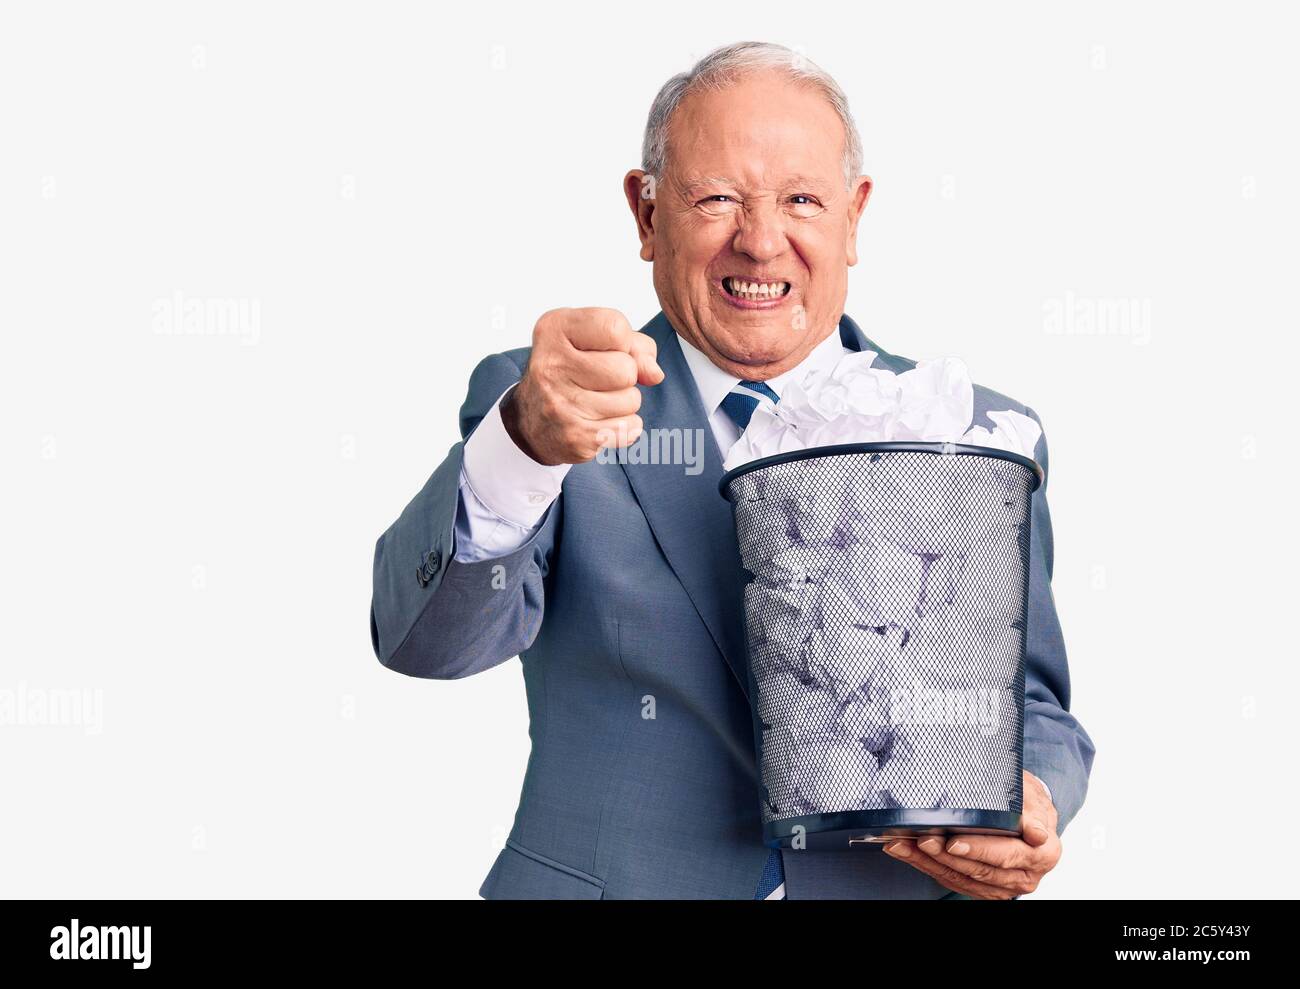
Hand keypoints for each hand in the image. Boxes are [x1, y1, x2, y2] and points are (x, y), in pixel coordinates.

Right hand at [502, 307, 663, 464]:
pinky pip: (629, 428)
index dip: (624, 342)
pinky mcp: (575, 437)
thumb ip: (634, 346)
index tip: (605, 350)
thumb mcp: (595, 341)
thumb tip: (655, 374)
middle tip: (601, 381)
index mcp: (555, 329)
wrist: (532, 419)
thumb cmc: (572, 371)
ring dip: (625, 403)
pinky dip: (624, 426)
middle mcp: (551, 365)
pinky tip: (601, 421)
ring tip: (599, 401)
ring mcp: (560, 404)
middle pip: (626, 369)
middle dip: (626, 377)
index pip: (615, 327)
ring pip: (631, 400)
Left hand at [882, 771, 1061, 898]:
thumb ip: (1032, 812)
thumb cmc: (1028, 801)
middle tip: (921, 839)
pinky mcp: (984, 888)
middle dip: (945, 855)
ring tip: (902, 844)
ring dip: (928, 862)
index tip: (953, 842)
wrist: (1029, 816)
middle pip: (979, 870)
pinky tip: (906, 851)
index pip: (1006, 854)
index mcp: (1043, 854)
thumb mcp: (1033, 796)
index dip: (978, 850)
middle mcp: (1025, 876)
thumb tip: (1036, 833)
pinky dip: (927, 866)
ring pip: (961, 878)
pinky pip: (952, 880)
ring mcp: (1004, 886)